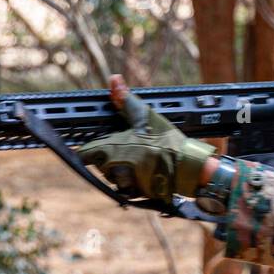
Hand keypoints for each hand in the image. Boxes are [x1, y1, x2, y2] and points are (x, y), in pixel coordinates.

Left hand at [75, 75, 215, 200]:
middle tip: (129, 148)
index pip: (85, 153)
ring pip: (112, 176)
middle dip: (109, 157)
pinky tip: (144, 171)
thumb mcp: (146, 117)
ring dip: (120, 169)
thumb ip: (125, 101)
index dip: (92, 147)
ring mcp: (123, 183)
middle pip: (99, 164)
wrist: (188, 167)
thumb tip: (114, 80)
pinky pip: (125, 187)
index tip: (102, 143)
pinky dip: (132, 181)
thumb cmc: (167, 142)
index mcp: (110, 149)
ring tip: (139, 159)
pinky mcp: (134, 193)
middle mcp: (112, 168)